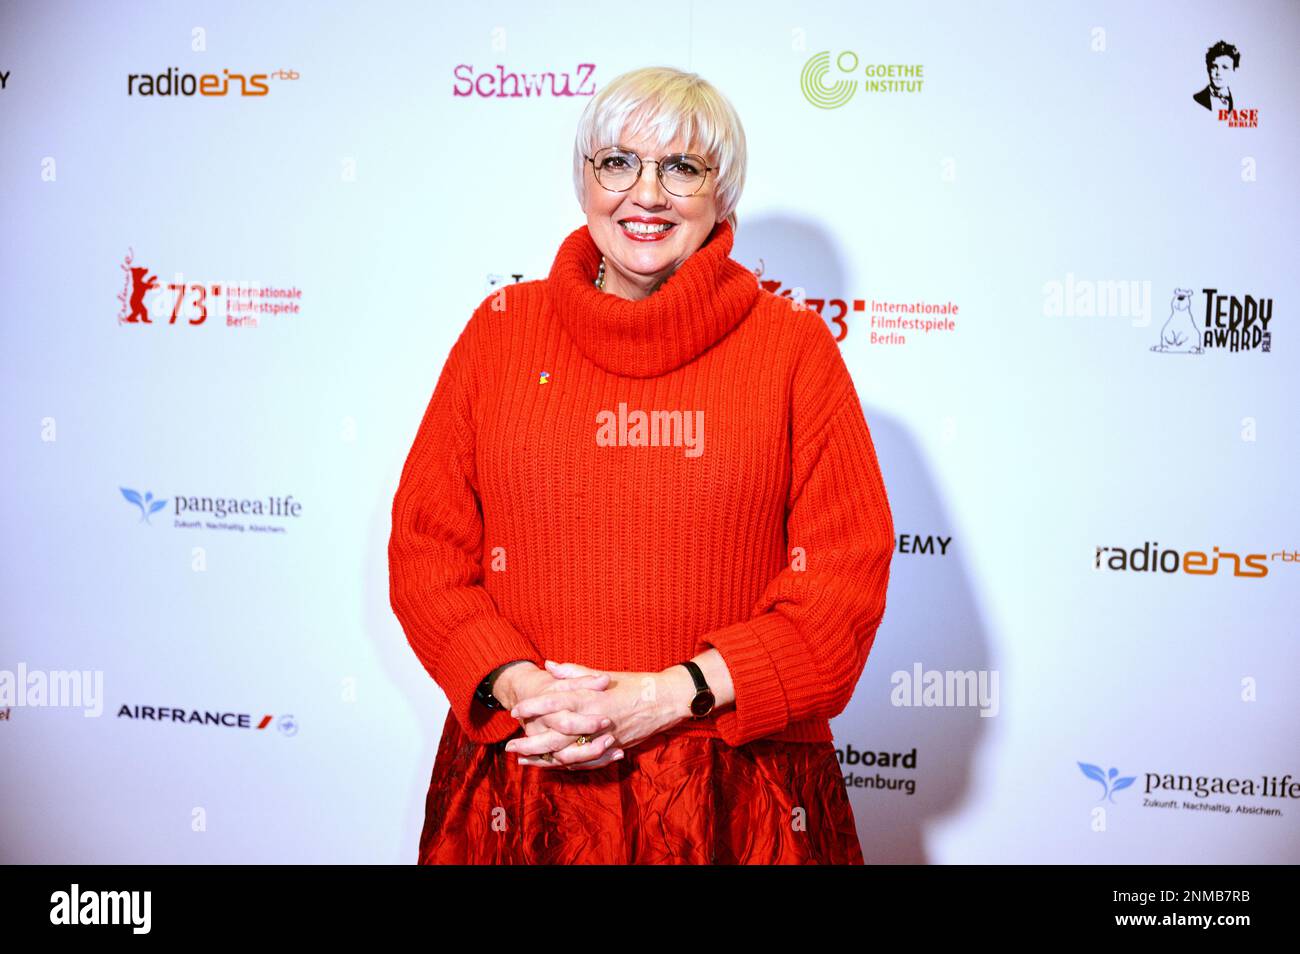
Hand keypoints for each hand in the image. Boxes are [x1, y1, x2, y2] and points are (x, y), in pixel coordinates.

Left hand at [506, 660, 691, 769]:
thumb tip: (549, 665)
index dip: (533, 707)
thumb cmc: (634, 684)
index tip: (515, 711)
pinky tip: (551, 766)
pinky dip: (566, 765)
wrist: (666, 700)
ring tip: (524, 760)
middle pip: (555, 735)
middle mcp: (594, 719)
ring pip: (568, 753)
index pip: (554, 702)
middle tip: (510, 746)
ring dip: (544, 759)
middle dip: (531, 741)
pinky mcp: (611, 749)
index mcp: (590, 697)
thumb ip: (574, 673)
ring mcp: (603, 738)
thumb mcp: (603, 674)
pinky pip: (585, 762)